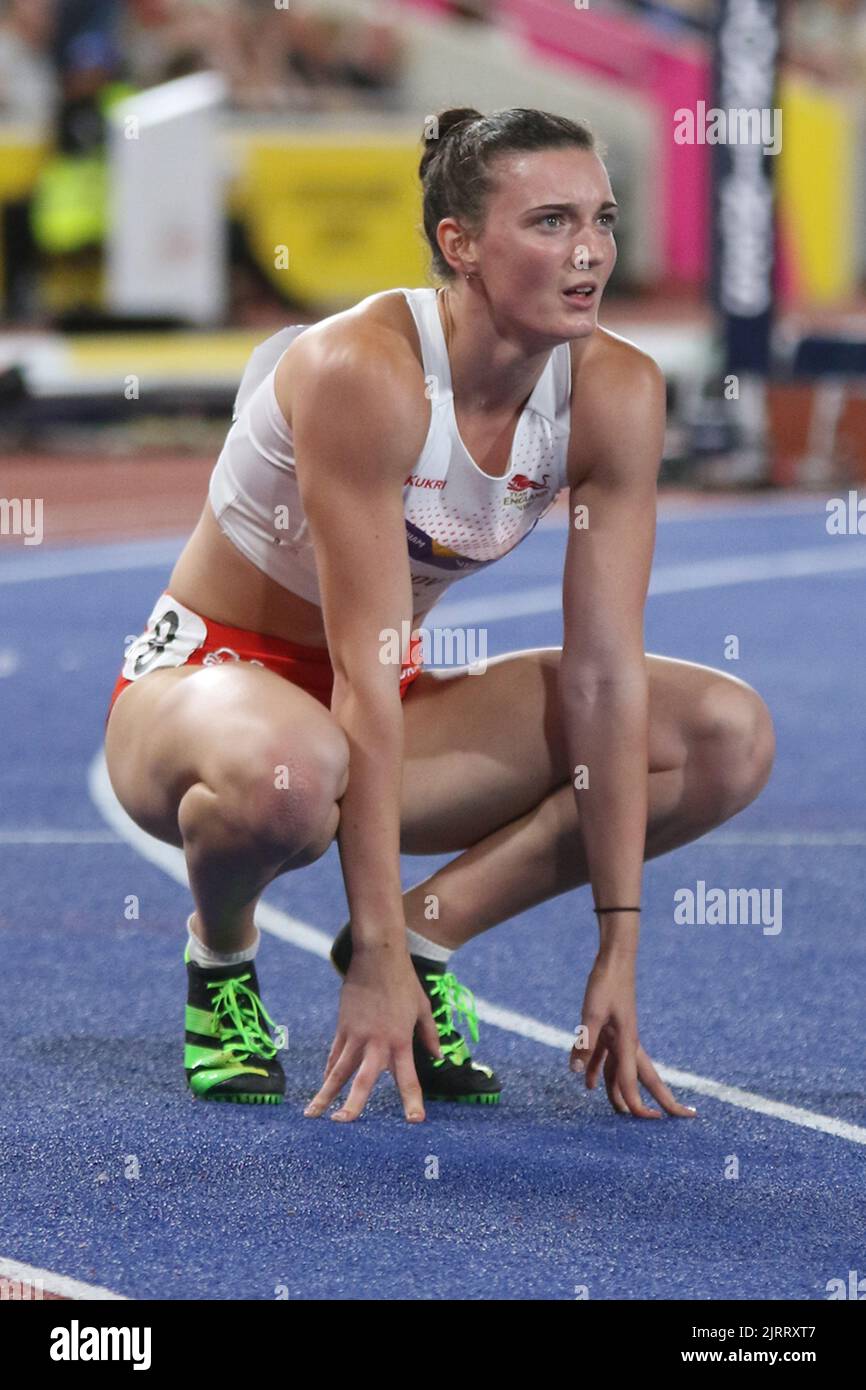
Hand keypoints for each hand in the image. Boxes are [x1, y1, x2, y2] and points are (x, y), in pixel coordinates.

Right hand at [304, 944, 440, 1122]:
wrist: (378, 956)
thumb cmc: (404, 981)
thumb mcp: (423, 1008)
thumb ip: (430, 1035)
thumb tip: (438, 1057)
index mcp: (400, 1040)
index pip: (407, 1077)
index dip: (412, 1100)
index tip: (415, 1121)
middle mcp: (376, 1042)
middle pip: (363, 1079)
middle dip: (354, 1104)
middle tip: (344, 1123)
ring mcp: (356, 1035)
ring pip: (338, 1070)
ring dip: (325, 1093)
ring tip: (313, 1114)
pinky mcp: (343, 1026)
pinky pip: (334, 1054)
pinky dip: (328, 1071)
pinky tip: (323, 1085)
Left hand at [570, 951, 695, 1118]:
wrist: (614, 961)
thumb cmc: (605, 985)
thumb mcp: (591, 1014)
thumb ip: (584, 1043)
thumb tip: (577, 1073)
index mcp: (627, 1044)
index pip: (631, 1083)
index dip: (638, 1105)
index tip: (651, 1121)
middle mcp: (628, 1044)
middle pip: (645, 1079)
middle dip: (662, 1100)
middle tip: (683, 1116)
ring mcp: (621, 1037)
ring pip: (623, 1072)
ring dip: (620, 1091)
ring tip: (619, 1113)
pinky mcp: (611, 1030)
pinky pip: (607, 1058)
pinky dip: (599, 1071)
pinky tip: (588, 1083)